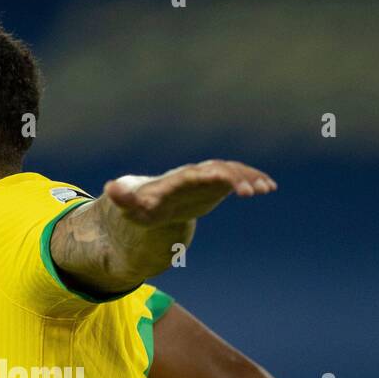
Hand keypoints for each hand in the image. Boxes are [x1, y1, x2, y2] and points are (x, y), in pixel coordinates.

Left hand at [102, 160, 275, 227]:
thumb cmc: (141, 206)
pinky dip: (253, 180)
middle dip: (236, 177)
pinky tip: (270, 187)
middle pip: (219, 171)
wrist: (152, 204)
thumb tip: (109, 190)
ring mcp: (209, 178)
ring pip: (233, 172)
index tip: (228, 181)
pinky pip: (239, 178)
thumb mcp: (131, 206)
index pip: (198, 175)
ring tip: (266, 189)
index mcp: (179, 180)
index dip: (212, 176)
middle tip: (254, 191)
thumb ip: (123, 198)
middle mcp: (197, 174)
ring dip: (250, 178)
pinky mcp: (217, 185)